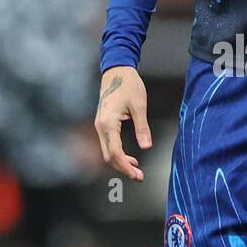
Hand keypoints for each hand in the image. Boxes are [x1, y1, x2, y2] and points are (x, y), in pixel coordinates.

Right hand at [94, 66, 151, 180]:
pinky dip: (117, 153)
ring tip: (136, 169)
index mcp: (108, 123)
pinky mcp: (103, 123)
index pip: (115, 152)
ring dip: (120, 162)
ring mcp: (100, 125)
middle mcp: (100, 126)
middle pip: (108, 156)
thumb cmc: (128, 84)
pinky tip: (130, 157)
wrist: (116, 70)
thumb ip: (142, 128)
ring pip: (107, 151)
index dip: (125, 166)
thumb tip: (146, 146)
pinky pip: (108, 144)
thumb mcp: (139, 106)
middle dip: (123, 168)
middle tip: (139, 176)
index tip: (137, 175)